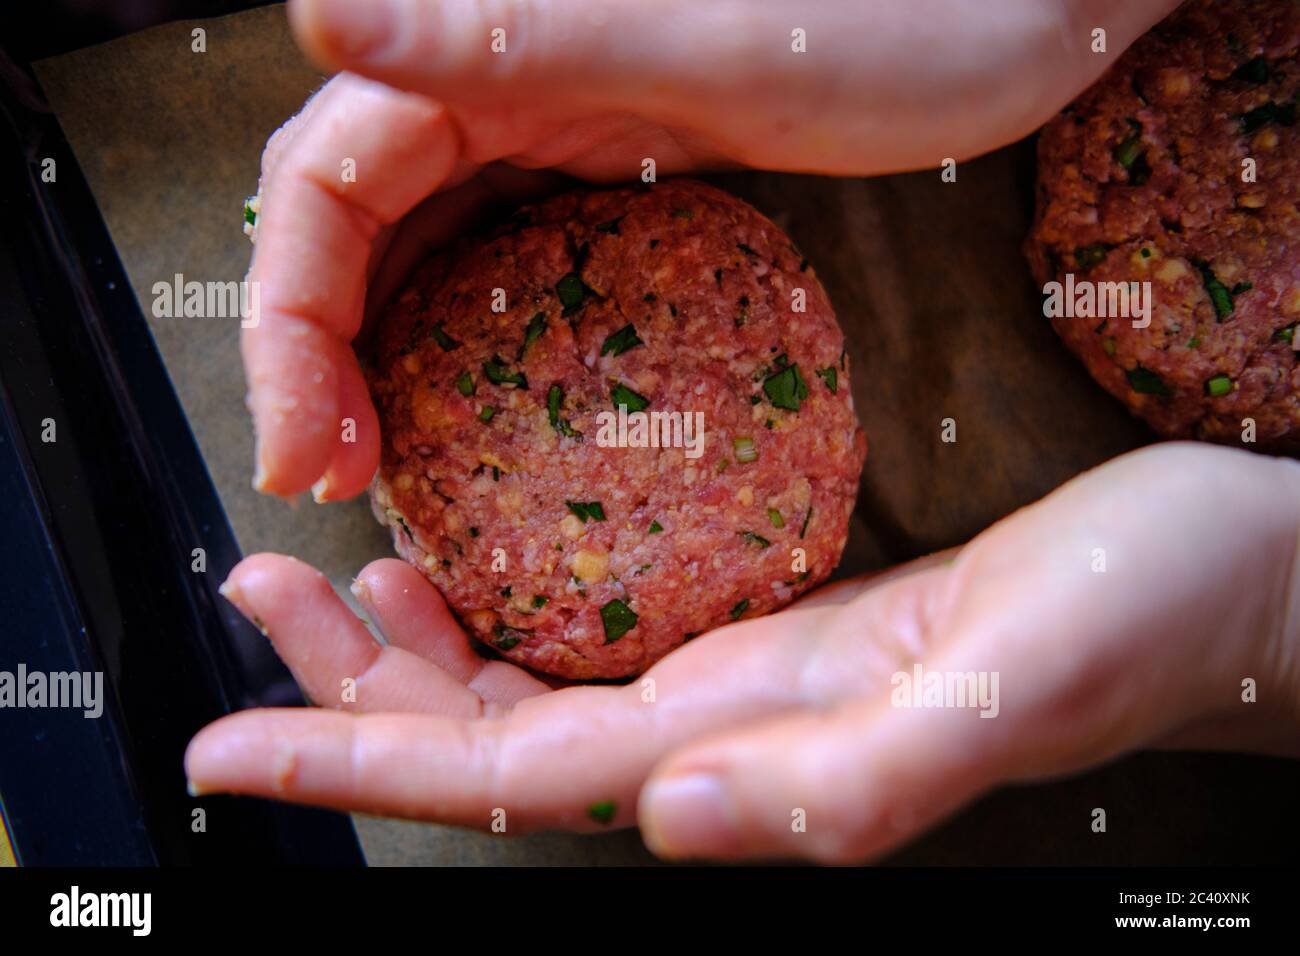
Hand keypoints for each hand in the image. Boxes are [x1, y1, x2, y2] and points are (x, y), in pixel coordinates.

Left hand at [187, 442, 1299, 861]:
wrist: (1212, 578)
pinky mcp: (782, 625)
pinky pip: (609, 629)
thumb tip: (670, 825)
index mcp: (756, 749)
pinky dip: (517, 594)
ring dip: (415, 639)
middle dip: (352, 685)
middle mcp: (729, 728)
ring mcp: (751, 678)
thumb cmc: (1141, 623)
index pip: (513, 776)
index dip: (363, 758)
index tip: (230, 742)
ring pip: (535, 682)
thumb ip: (850, 785)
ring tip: (319, 575)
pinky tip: (472, 554)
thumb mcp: (1006, 694)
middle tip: (248, 598)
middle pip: (491, 734)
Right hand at [243, 0, 1179, 496]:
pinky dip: (462, 339)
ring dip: (377, 356)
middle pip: (350, 225)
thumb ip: (500, 35)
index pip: (323, 183)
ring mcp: (562, 127)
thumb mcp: (696, 34)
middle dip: (317, 357)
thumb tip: (314, 15)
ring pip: (415, 246)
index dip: (289, 325)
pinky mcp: (621, 171)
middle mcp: (503, 80)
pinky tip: (470, 409)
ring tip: (384, 466)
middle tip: (335, 481)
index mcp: (491, 42)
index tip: (306, 453)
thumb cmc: (899, 11)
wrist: (1023, 5)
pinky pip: (502, 260)